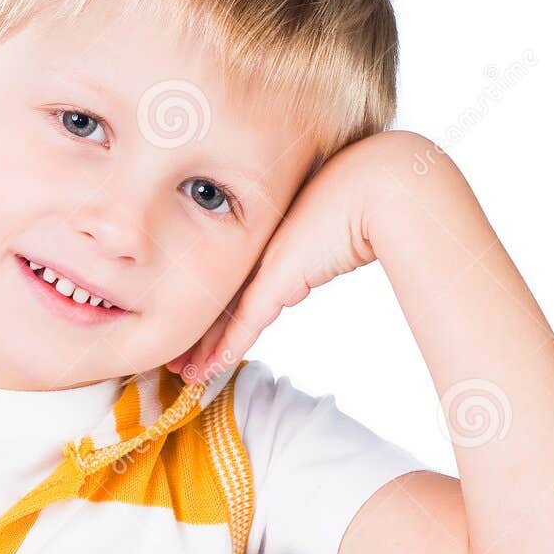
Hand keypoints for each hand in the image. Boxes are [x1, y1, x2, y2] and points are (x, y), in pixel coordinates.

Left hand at [166, 131, 425, 382]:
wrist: (380, 183)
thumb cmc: (369, 190)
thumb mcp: (336, 217)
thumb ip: (320, 238)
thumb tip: (322, 249)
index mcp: (272, 232)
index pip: (235, 279)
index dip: (214, 308)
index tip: (195, 330)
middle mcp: (263, 248)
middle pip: (220, 297)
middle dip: (197, 331)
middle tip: (173, 357)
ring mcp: (267, 263)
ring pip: (224, 315)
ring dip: (203, 348)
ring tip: (178, 370)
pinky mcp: (277, 279)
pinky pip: (243, 324)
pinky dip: (224, 350)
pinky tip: (204, 369)